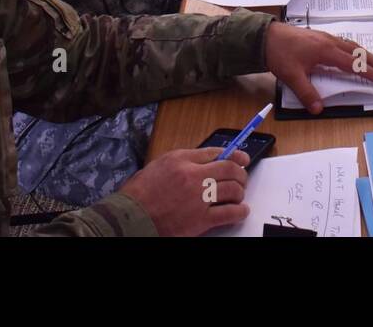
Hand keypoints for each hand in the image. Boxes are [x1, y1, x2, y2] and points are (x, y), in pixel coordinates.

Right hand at [117, 147, 251, 235]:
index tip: (242, 158)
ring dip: (240, 192)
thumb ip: (182, 162)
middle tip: (242, 177)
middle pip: (229, 168)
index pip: (215, 152)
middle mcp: (192, 176)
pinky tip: (240, 211)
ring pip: (233, 189)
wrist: (130, 218)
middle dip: (240, 172)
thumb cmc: (139, 194)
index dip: (233, 154)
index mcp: (181, 160)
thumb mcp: (158, 166)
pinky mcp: (200, 220)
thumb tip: (205, 162)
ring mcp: (198, 198)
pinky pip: (229, 213)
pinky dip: (239, 211)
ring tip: (238, 195)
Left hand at [265, 22, 372, 114]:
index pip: (353, 63)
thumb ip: (307, 94)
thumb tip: (319, 109)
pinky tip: (353, 53)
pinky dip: (355, 49)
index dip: (368, 72)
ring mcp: (325, 37)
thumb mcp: (292, 77)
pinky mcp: (319, 36)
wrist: (266, 36)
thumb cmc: (279, 53)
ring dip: (366, 54)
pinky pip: (344, 42)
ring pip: (352, 45)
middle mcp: (329, 42)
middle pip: (357, 52)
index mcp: (326, 51)